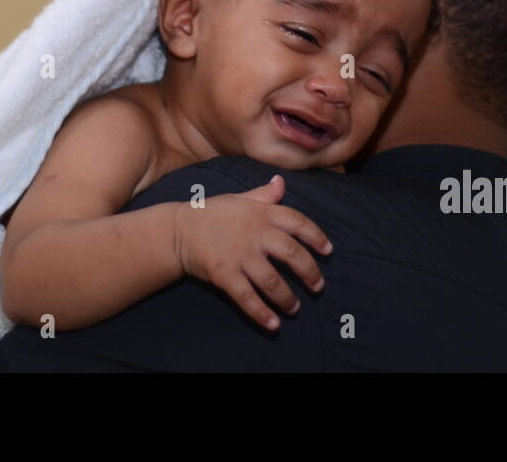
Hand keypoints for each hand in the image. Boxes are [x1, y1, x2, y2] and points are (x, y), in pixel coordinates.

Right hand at [172, 174, 331, 330]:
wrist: (178, 230)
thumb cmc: (212, 213)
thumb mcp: (239, 199)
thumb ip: (263, 195)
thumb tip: (282, 182)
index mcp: (261, 213)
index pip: (298, 222)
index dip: (316, 236)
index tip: (328, 251)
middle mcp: (254, 233)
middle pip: (292, 253)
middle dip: (310, 272)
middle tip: (318, 287)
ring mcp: (239, 255)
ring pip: (272, 280)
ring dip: (288, 298)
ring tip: (296, 308)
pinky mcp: (224, 274)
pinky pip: (247, 297)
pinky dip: (262, 313)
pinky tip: (274, 325)